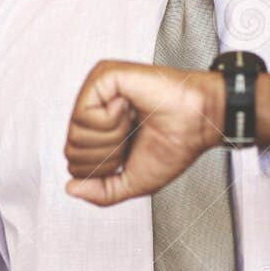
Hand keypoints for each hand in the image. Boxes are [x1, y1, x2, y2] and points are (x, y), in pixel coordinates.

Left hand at [64, 60, 225, 205]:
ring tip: (133, 122)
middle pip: (72, 151)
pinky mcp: (102, 77)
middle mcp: (96, 110)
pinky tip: (129, 107)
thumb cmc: (176, 144)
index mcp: (101, 131)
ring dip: (112, 138)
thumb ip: (102, 192)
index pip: (75, 162)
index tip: (130, 152)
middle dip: (106, 156)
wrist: (197, 124)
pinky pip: (83, 114)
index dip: (103, 169)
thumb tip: (72, 188)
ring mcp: (98, 92)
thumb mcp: (134, 182)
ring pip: (76, 135)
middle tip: (132, 138)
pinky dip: (111, 121)